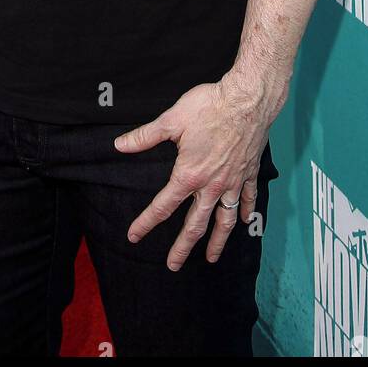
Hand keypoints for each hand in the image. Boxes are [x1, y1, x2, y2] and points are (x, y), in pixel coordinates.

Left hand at [114, 70, 282, 269]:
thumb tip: (119, 145)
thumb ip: (145, 137)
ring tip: (210, 258)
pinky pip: (246, 200)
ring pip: (223, 220)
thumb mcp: (171, 120)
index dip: (146, 222)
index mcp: (188, 175)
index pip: (163, 206)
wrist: (246, 101)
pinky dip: (244, 213)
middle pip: (194, 224)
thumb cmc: (208, 107)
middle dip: (182, 247)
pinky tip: (241, 222)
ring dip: (216, 241)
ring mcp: (232, 182)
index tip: (134, 236)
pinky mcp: (248, 174)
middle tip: (173, 265)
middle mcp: (211, 185)